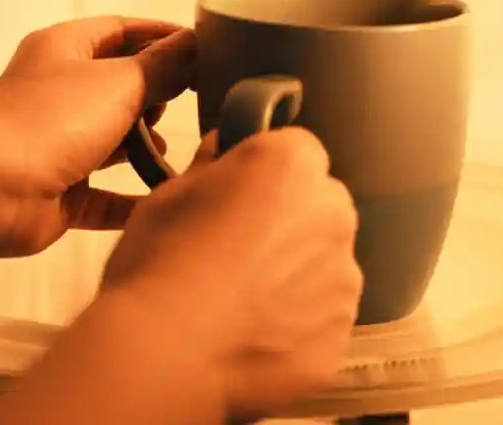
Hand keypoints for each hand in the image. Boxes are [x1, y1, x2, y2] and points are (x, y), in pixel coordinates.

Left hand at [0, 17, 194, 258]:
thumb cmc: (51, 119)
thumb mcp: (120, 80)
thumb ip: (164, 65)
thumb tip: (195, 45)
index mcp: (65, 50)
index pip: (121, 31)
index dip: (162, 36)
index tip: (206, 50)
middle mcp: (59, 93)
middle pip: (119, 86)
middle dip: (156, 95)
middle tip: (191, 104)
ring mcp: (57, 145)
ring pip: (112, 141)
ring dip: (145, 147)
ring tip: (177, 151)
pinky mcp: (59, 194)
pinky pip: (107, 197)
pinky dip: (135, 199)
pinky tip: (169, 200)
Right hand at [99, 128, 362, 420]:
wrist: (165, 356)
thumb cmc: (159, 260)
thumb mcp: (168, 195)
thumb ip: (209, 166)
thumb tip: (224, 146)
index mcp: (291, 165)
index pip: (296, 152)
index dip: (264, 173)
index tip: (234, 198)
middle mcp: (333, 214)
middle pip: (319, 207)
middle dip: (290, 221)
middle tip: (237, 252)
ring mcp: (343, 280)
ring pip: (325, 266)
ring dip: (297, 275)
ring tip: (242, 306)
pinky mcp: (341, 335)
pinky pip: (322, 320)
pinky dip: (297, 326)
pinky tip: (253, 340)